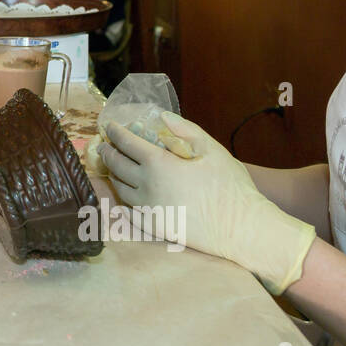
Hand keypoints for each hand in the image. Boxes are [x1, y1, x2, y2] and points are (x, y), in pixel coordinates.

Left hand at [98, 112, 315, 294]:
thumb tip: (163, 117)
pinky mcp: (153, 227)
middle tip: (105, 146)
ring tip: (114, 167)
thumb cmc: (230, 187)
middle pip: (117, 165)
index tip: (109, 127)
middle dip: (108, 152)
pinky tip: (127, 194)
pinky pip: (130, 211)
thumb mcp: (212, 150)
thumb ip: (186, 130)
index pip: (127, 143)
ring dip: (114, 174)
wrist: (240, 229)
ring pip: (120, 189)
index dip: (115, 133)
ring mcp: (148, 209)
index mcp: (159, 164)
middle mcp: (147, 186)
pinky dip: (124, 199)